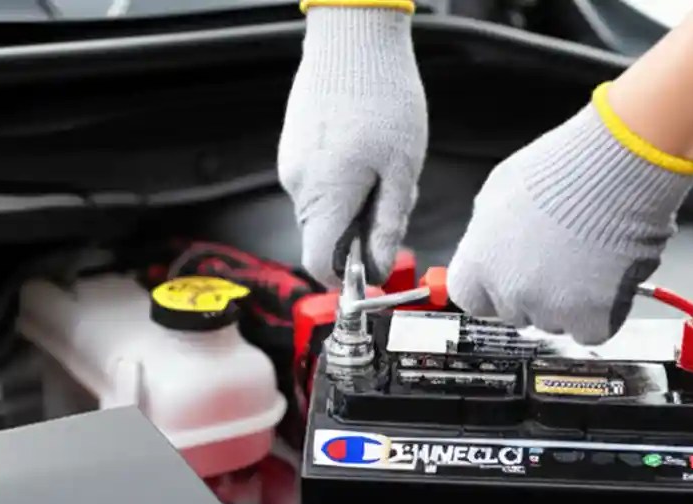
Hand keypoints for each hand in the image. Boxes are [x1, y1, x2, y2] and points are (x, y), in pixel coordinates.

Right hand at [278, 7, 427, 286]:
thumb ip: (388, 224)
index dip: (344, 278)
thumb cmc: (383, 97)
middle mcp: (297, 185)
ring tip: (384, 160)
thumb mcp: (402, 170)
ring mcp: (290, 162)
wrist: (352, 36)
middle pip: (325, 235)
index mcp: (324, 197)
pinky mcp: (293, 144)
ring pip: (323, 206)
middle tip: (396, 195)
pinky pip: (317, 179)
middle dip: (359, 231)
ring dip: (354, 200)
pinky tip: (366, 144)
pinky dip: (342, 177)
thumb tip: (379, 268)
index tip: (370, 272)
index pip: (317, 264)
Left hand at [447, 92, 692, 344]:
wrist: (616, 170)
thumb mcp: (499, 191)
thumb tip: (488, 247)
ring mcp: (550, 309)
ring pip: (554, 321)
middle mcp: (509, 292)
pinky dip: (602, 310)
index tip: (509, 278)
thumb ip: (487, 233)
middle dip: (535, 291)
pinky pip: (591, 330)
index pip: (471, 298)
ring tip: (587, 256)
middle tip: (559, 258)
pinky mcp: (591, 319)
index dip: (493, 288)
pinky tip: (605, 276)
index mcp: (478, 263)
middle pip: (515, 311)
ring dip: (569, 300)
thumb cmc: (564, 169)